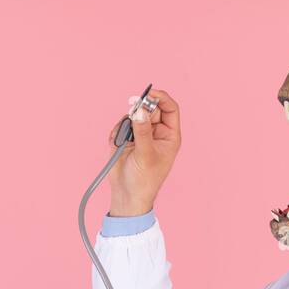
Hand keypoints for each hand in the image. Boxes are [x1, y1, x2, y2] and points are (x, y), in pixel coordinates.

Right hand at [105, 88, 180, 215]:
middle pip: (149, 108)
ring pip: (133, 115)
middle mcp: (156, 132)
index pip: (170, 108)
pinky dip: (117, 132)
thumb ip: (142, 131)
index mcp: (169, 135)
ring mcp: (141, 134)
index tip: (148, 94)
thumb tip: (138, 109)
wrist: (126, 195)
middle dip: (139, 109)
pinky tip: (119, 146)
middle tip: (131, 114)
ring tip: (125, 141)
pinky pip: (121, 125)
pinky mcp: (126, 138)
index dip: (160, 98)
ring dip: (126, 124)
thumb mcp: (146, 154)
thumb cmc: (144, 180)